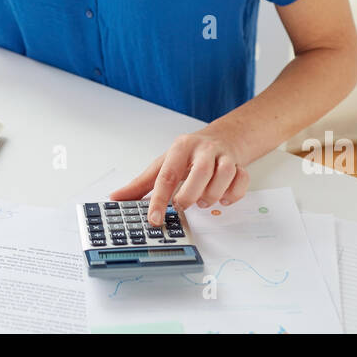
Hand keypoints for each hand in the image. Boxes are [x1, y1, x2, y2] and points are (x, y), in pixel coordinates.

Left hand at [108, 130, 249, 226]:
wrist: (222, 138)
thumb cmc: (188, 155)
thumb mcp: (163, 163)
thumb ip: (141, 183)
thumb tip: (116, 198)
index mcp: (181, 147)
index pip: (168, 175)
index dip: (160, 200)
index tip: (154, 219)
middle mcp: (204, 149)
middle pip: (201, 173)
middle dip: (191, 196)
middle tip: (184, 204)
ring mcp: (224, 156)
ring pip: (224, 177)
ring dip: (212, 196)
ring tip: (202, 200)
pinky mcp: (240, 166)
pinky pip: (241, 182)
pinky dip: (233, 195)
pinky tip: (223, 198)